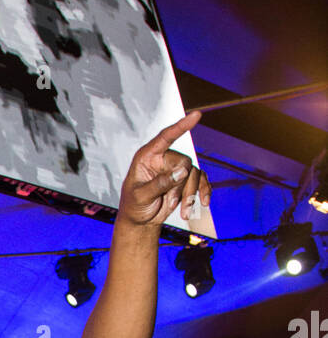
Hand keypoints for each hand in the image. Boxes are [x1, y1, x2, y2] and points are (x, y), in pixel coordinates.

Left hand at [118, 110, 209, 227]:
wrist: (140, 221)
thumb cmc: (134, 206)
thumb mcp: (141, 196)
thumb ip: (160, 183)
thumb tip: (182, 171)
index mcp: (147, 156)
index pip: (165, 137)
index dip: (181, 126)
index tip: (196, 115)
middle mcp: (162, 159)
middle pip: (184, 162)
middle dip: (183, 185)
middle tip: (174, 204)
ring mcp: (174, 169)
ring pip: (194, 173)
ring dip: (191, 194)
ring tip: (184, 212)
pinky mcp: (184, 180)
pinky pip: (201, 180)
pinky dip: (203, 192)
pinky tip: (203, 203)